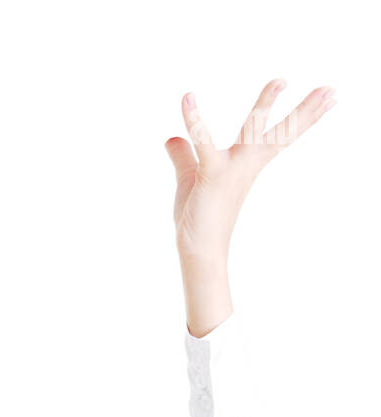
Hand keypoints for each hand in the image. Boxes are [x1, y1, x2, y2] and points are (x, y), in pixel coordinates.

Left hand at [164, 80, 336, 263]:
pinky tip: (188, 97)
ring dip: (265, 104)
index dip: (304, 116)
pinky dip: (193, 119)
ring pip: (255, 130)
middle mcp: (246, 164)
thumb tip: (172, 138)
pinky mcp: (211, 174)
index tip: (328, 97)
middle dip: (306, 111)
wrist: (198, 251)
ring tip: (281, 79)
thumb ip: (183, 155)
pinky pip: (203, 141)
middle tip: (330, 89)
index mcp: (248, 163)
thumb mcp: (189, 177)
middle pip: (281, 132)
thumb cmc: (197, 218)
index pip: (280, 134)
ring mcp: (232, 168)